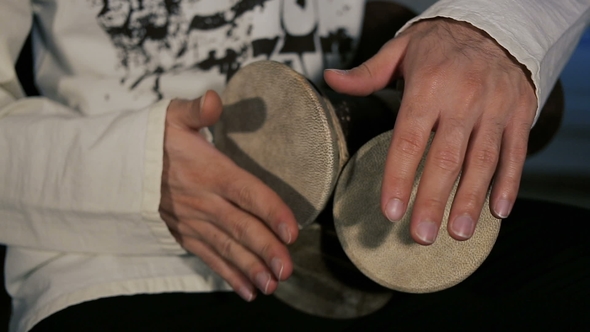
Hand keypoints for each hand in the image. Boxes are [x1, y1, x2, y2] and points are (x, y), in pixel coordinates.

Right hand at [159, 90, 298, 299]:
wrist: (115, 166)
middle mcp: (203, 200)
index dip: (270, 210)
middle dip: (265, 249)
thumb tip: (214, 98)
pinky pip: (209, 257)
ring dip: (250, 268)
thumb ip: (195, 110)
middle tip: (286, 270)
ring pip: (226, 247)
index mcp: (208, 170)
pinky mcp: (184, 234)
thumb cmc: (151, 140)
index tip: (291, 230)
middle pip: (239, 227)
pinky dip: (228, 275)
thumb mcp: (170, 116)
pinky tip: (248, 290)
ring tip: (272, 286)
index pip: (245, 191)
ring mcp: (193, 221)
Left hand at [325, 18, 536, 243]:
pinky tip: (499, 212)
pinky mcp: (520, 113)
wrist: (496, 25)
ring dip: (471, 200)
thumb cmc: (440, 44)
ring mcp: (495, 107)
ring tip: (458, 233)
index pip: (409, 139)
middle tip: (421, 236)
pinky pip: (516, 152)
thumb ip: (367, 73)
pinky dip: (509, 183)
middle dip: (433, 201)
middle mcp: (463, 99)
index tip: (390, 212)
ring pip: (482, 161)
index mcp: (428, 86)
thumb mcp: (401, 49)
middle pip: (446, 159)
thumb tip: (330, 79)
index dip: (398, 178)